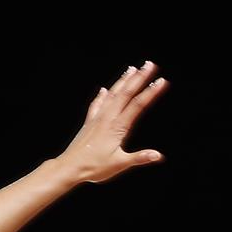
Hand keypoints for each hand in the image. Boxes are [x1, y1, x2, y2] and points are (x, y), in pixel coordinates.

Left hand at [56, 63, 167, 183]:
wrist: (70, 167)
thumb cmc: (94, 167)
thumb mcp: (120, 164)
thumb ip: (139, 158)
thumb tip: (158, 155)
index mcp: (117, 126)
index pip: (138, 105)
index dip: (151, 92)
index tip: (161, 81)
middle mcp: (107, 118)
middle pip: (126, 93)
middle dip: (139, 78)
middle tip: (149, 65)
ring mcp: (97, 118)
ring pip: (112, 94)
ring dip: (123, 81)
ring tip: (131, 69)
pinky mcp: (89, 123)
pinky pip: (97, 104)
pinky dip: (102, 96)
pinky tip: (104, 89)